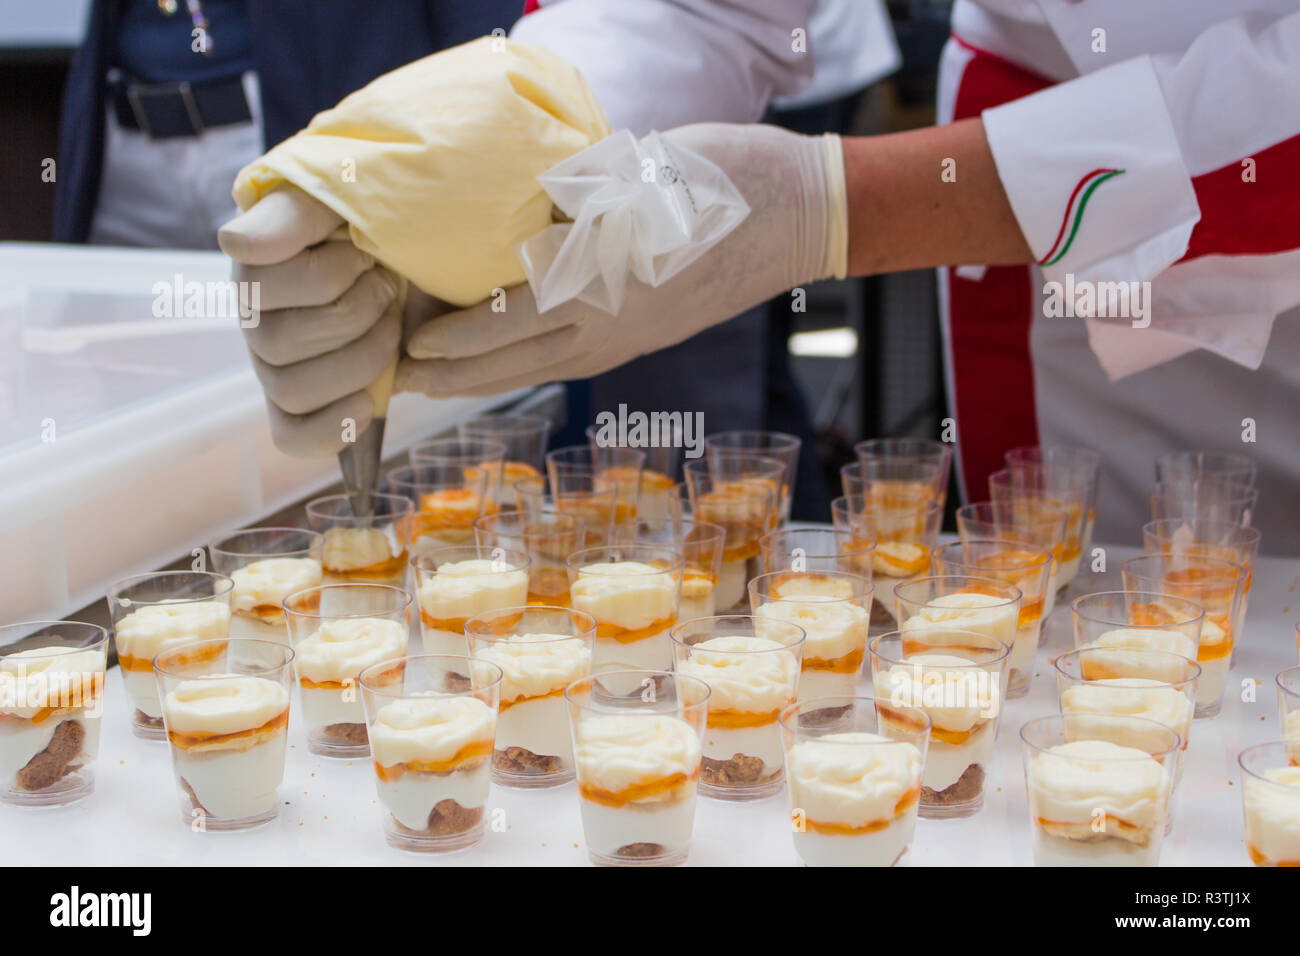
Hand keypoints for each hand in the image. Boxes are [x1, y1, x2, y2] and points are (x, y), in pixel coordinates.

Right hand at [218, 186, 404, 456]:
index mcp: (255, 266)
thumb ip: (291, 214)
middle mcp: (255, 319)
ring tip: (391, 329)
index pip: (263, 286)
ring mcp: (276, 366)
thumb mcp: (338, 193)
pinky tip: (366, 404)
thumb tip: (235, 244)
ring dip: (359, 362)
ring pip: (293, 391)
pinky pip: (294, 436)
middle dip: (354, 316)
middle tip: (387, 288)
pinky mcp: (303, 405)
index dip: (327, 275)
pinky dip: (331, 428)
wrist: (419, 252)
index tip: (363, 249)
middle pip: (280, 344)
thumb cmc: (374, 220)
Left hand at [397, 123, 844, 396]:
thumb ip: (580, 196)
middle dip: (454, 376)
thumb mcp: (647, 174)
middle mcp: (612, 328)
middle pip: (515, 362)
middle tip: (402, 381)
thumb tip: (521, 204)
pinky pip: (572, 359)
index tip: (411, 345)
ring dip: (486, 378)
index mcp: (606, 288)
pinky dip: (528, 363)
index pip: (509, 322)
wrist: (803, 215)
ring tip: (440, 382)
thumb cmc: (729, 183)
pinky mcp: (646, 334)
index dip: (454, 339)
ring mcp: (631, 338)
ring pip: (542, 368)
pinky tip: (511, 357)